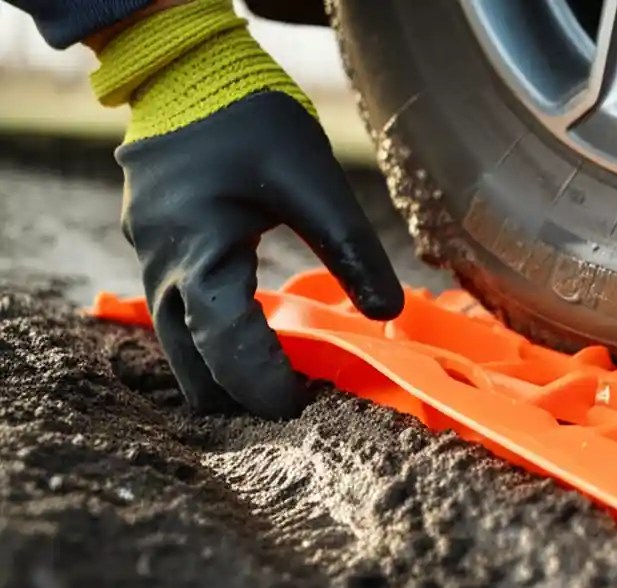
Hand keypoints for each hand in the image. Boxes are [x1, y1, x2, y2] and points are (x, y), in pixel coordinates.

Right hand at [117, 91, 403, 418]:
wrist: (190, 75)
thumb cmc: (252, 123)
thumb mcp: (314, 182)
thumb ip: (351, 249)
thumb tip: (389, 314)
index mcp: (199, 249)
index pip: (225, 343)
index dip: (264, 383)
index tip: (303, 405)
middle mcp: (164, 266)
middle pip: (193, 364)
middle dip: (240, 396)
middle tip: (297, 409)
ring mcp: (152, 262)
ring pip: (180, 348)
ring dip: (223, 375)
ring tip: (281, 388)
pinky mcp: (159, 256)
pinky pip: (179, 319)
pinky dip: (213, 344)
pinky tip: (256, 349)